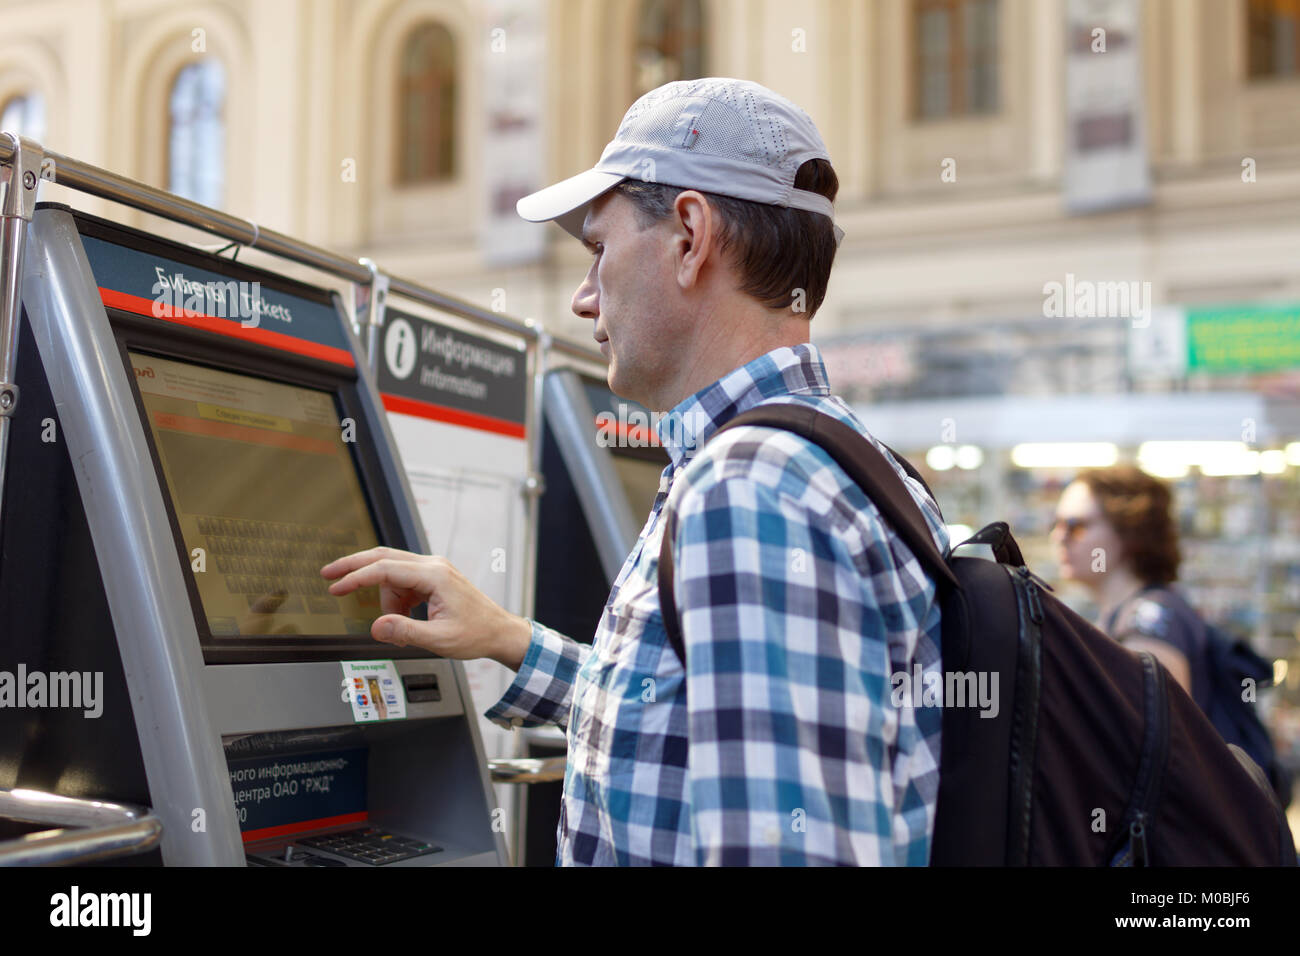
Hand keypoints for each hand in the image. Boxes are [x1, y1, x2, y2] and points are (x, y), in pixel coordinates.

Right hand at [321, 547, 530, 667]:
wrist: (499, 631)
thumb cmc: (476, 634)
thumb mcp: (439, 640)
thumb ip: (405, 633)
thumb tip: (376, 626)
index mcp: (435, 575)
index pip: (385, 569)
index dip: (356, 578)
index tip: (335, 588)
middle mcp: (433, 565)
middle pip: (384, 557)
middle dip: (354, 567)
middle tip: (328, 576)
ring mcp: (434, 569)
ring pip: (392, 574)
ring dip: (386, 599)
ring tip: (399, 627)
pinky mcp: (434, 578)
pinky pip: (403, 583)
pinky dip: (396, 600)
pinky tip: (408, 619)